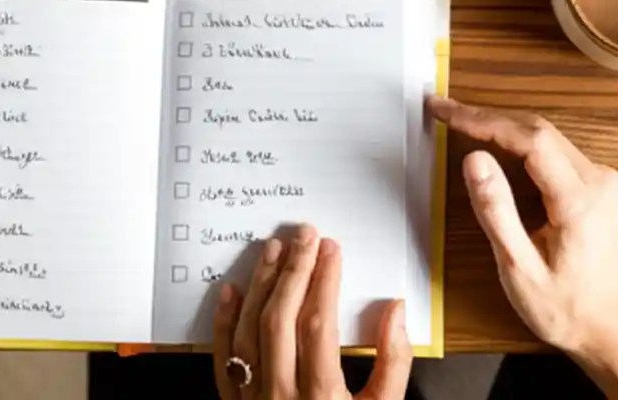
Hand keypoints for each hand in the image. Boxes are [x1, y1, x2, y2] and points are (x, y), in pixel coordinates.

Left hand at [212, 226, 412, 399]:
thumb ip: (393, 363)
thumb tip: (395, 311)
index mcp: (320, 397)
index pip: (318, 324)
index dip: (325, 281)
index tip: (332, 249)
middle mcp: (279, 396)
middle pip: (280, 320)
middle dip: (294, 271)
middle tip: (304, 235)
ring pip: (248, 332)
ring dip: (260, 286)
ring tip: (273, 251)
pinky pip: (222, 358)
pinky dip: (223, 322)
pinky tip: (230, 291)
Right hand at [427, 97, 617, 355]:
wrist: (609, 327)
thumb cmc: (565, 307)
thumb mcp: (519, 268)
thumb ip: (496, 211)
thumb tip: (473, 160)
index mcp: (579, 198)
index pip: (529, 139)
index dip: (483, 120)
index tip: (445, 111)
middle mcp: (597, 178)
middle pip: (537, 129)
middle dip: (486, 117)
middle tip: (441, 110)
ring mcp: (600, 178)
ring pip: (545, 135)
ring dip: (501, 125)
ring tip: (458, 119)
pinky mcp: (596, 184)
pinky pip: (552, 150)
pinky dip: (518, 141)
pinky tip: (492, 141)